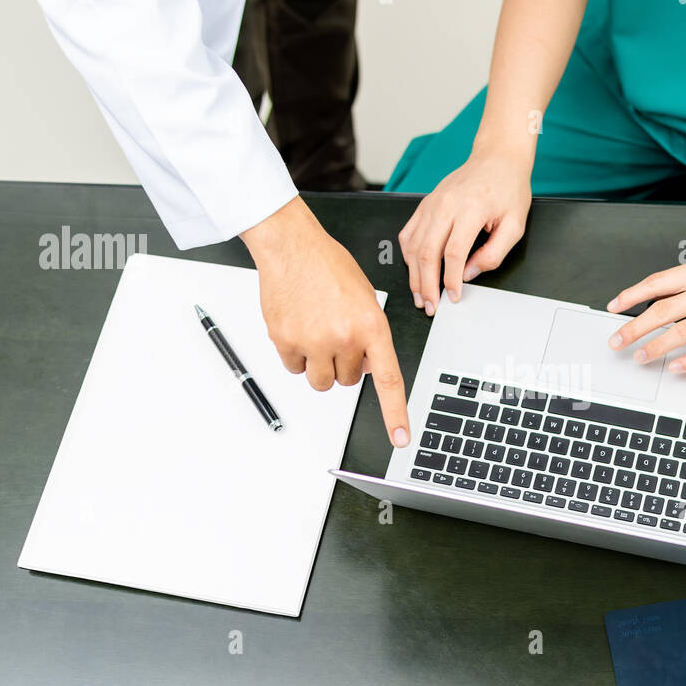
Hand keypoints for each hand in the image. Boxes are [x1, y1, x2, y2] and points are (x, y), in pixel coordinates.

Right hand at [241, 196, 409, 446]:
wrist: (292, 246)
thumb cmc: (329, 267)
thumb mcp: (366, 298)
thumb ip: (371, 335)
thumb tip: (369, 368)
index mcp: (372, 326)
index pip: (388, 380)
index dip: (396, 414)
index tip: (400, 438)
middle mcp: (344, 338)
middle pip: (348, 381)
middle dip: (344, 365)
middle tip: (336, 336)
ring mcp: (313, 341)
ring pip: (321, 381)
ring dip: (320, 366)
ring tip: (317, 332)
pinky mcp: (285, 341)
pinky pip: (294, 369)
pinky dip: (296, 355)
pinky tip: (298, 327)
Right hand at [398, 151, 530, 314]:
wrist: (497, 158)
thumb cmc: (508, 188)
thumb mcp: (515, 224)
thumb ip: (494, 253)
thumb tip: (469, 274)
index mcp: (470, 209)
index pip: (453, 253)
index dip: (450, 280)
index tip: (453, 297)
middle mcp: (446, 205)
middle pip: (427, 252)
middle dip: (426, 285)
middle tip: (430, 306)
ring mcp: (432, 204)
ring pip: (413, 246)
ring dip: (414, 275)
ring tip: (419, 295)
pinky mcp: (425, 204)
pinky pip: (408, 233)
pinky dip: (408, 255)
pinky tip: (414, 270)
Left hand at [605, 248, 685, 372]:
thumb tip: (668, 288)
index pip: (658, 283)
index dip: (632, 295)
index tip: (615, 306)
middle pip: (662, 311)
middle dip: (633, 328)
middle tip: (616, 341)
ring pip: (681, 333)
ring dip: (656, 347)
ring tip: (640, 357)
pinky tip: (677, 368)